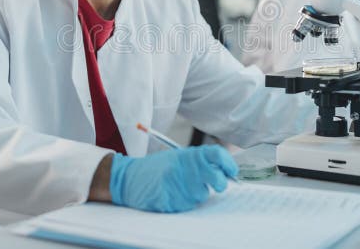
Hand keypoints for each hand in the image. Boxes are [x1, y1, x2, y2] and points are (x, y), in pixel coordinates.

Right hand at [110, 145, 238, 212]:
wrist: (128, 178)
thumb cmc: (156, 168)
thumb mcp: (177, 157)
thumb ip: (199, 161)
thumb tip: (225, 171)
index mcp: (187, 154)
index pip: (217, 155)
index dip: (228, 163)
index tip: (231, 171)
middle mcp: (184, 168)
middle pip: (217, 179)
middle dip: (219, 183)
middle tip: (214, 183)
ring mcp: (178, 185)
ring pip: (203, 195)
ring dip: (197, 193)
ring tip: (181, 186)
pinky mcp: (171, 201)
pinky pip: (188, 205)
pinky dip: (184, 201)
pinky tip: (173, 194)